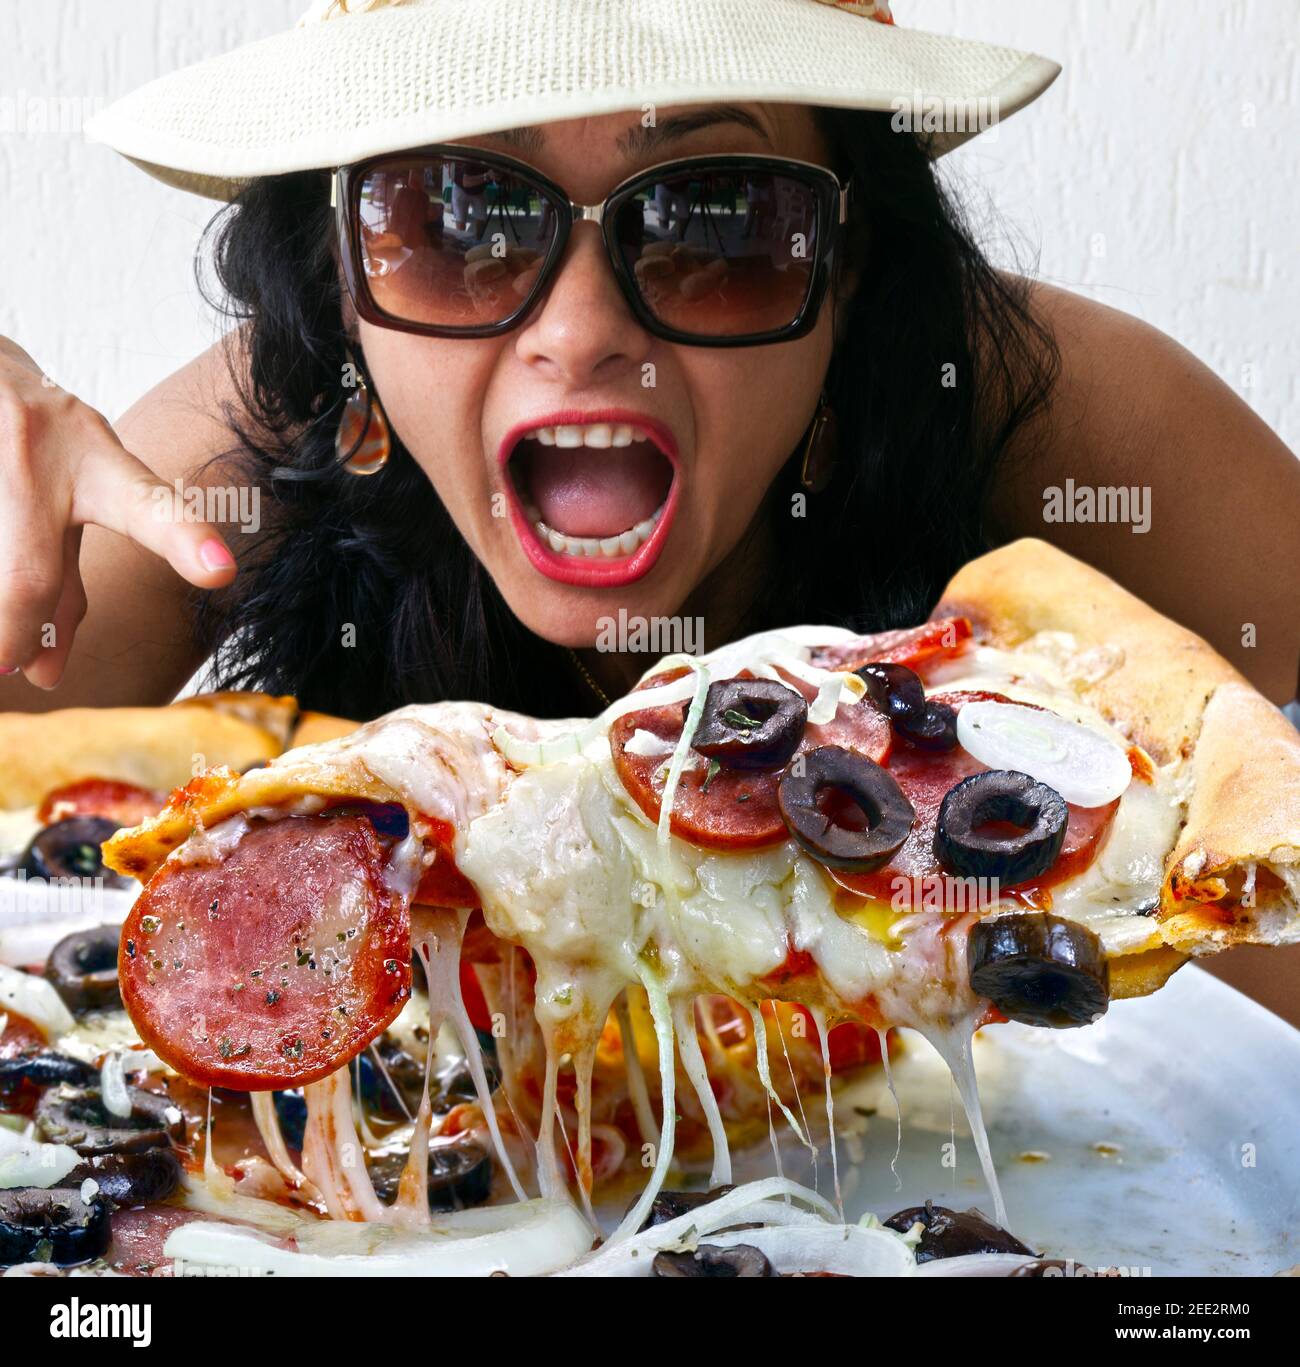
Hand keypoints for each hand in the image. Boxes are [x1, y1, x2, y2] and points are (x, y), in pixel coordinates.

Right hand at [0, 338, 237, 688]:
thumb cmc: (45, 444)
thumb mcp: (79, 492)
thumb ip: (67, 572)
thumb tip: (44, 672)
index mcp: (97, 462)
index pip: (147, 506)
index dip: (183, 538)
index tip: (219, 570)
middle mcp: (42, 446)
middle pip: (30, 573)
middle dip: (17, 632)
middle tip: (11, 667)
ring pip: (1, 566)